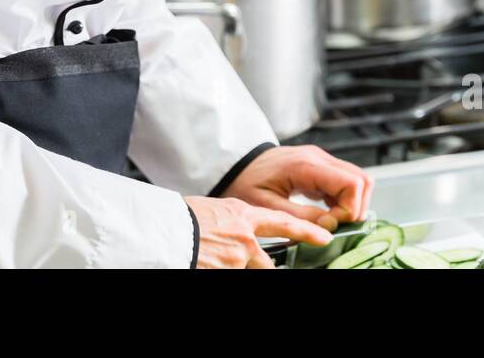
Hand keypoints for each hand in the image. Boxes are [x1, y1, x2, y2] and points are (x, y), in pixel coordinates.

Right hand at [184, 196, 332, 268]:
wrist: (160, 230)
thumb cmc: (176, 218)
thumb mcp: (209, 210)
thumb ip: (228, 221)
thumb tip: (227, 231)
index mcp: (241, 214)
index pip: (282, 222)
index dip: (305, 231)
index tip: (323, 237)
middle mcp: (244, 238)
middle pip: (266, 263)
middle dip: (257, 267)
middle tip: (239, 261)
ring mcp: (236, 260)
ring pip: (244, 270)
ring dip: (228, 266)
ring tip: (209, 257)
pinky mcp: (227, 272)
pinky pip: (227, 273)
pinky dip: (217, 269)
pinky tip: (203, 262)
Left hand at [222, 145, 373, 230]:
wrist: (237, 165)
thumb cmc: (247, 183)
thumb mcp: (267, 206)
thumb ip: (300, 217)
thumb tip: (329, 227)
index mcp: (306, 166)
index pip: (352, 183)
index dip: (349, 209)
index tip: (330, 224)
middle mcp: (318, 157)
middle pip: (361, 180)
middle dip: (355, 207)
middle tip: (333, 224)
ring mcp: (321, 159)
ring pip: (358, 179)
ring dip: (351, 203)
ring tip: (329, 219)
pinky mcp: (320, 165)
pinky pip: (345, 180)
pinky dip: (343, 198)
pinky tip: (326, 211)